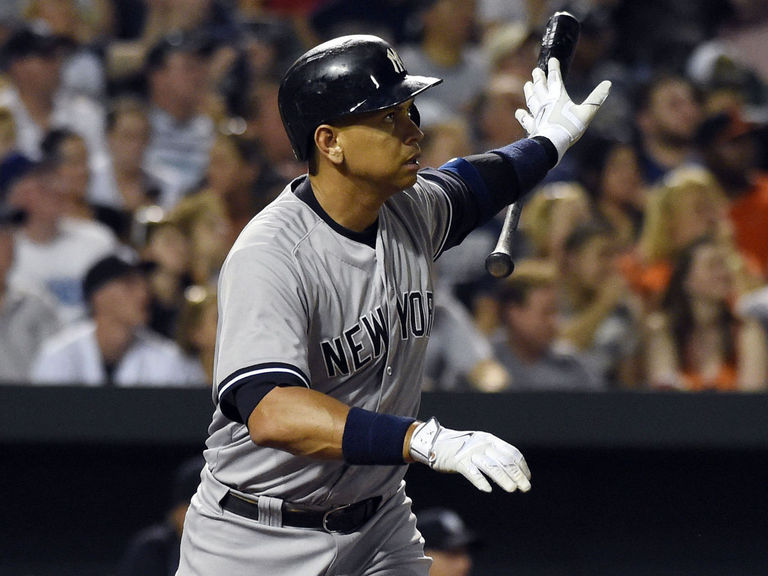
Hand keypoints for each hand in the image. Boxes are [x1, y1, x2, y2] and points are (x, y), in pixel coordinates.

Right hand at [409, 417, 530, 492]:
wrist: (435, 443)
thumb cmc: (461, 448)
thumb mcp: (480, 445)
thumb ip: (494, 454)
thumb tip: (514, 472)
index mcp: (490, 440)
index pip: (511, 452)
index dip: (522, 466)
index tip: (527, 478)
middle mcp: (482, 444)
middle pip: (504, 460)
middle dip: (517, 475)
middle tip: (525, 488)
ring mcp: (470, 452)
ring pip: (491, 467)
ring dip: (503, 479)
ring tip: (512, 489)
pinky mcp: (457, 461)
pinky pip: (472, 472)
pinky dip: (480, 481)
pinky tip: (487, 489)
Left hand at [515, 58, 610, 164]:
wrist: (552, 144)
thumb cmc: (570, 127)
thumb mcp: (587, 112)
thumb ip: (596, 98)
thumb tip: (608, 84)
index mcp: (558, 97)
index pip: (555, 78)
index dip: (554, 68)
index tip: (552, 60)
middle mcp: (545, 103)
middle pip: (540, 87)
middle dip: (539, 78)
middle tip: (536, 70)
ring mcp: (537, 115)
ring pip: (531, 99)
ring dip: (529, 91)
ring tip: (527, 84)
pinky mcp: (532, 126)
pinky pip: (525, 119)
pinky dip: (522, 115)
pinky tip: (518, 112)